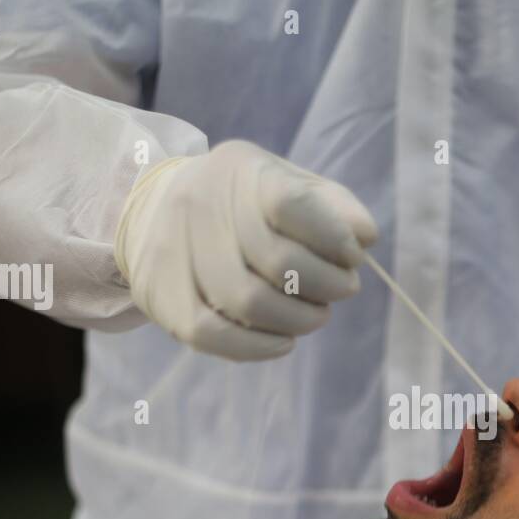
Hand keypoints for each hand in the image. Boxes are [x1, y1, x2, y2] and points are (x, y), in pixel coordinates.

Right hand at [114, 140, 377, 359]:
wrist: (152, 210)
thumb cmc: (242, 202)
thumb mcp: (289, 185)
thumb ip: (333, 206)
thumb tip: (366, 236)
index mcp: (239, 171)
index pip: (290, 204)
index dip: (333, 238)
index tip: (352, 256)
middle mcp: (199, 205)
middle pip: (276, 261)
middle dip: (326, 285)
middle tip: (342, 290)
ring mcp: (174, 251)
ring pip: (247, 303)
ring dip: (298, 320)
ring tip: (316, 315)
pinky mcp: (161, 296)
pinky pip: (213, 335)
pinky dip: (258, 347)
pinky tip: (285, 341)